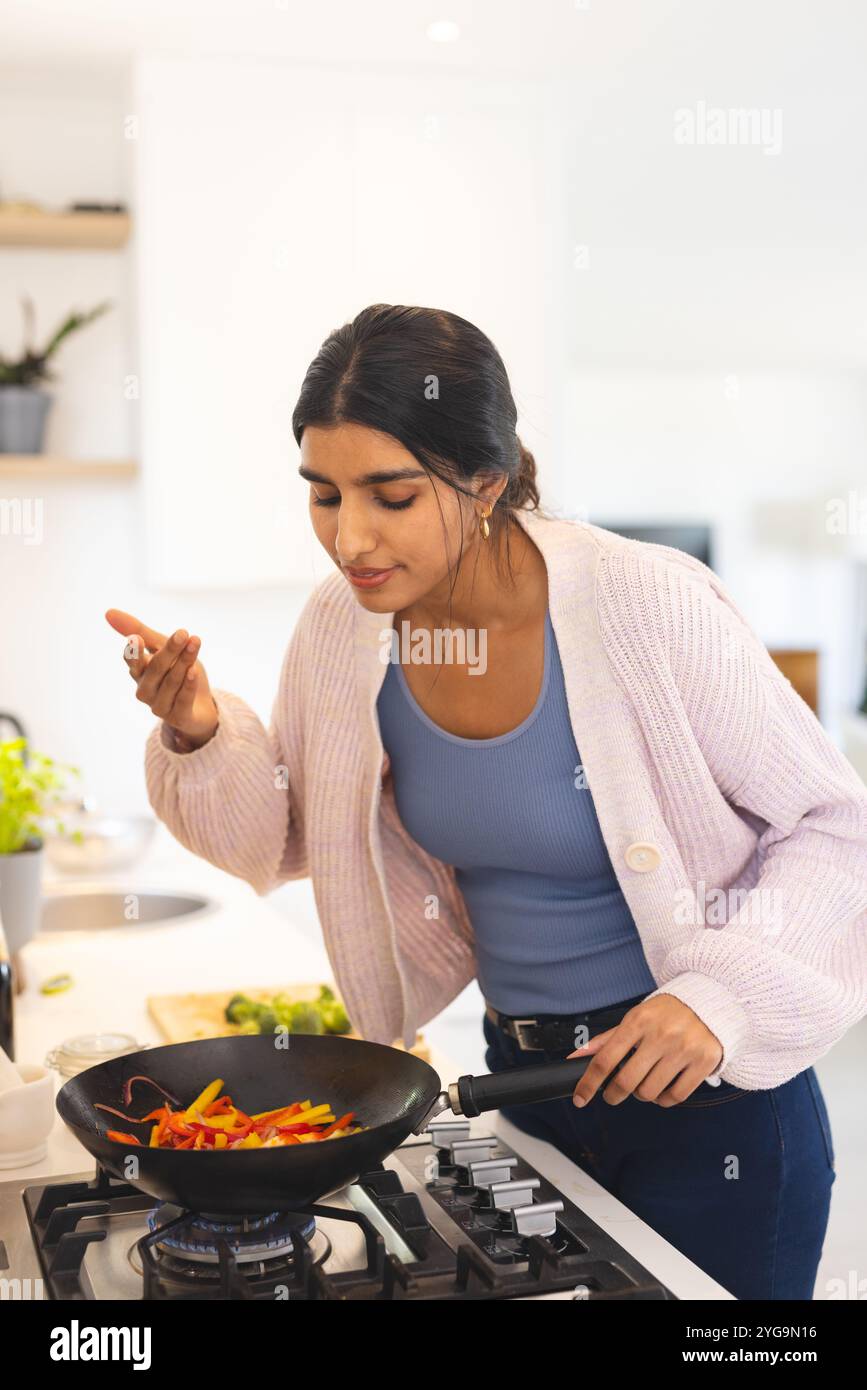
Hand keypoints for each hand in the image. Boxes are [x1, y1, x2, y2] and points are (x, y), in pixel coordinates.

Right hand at [105, 608, 218, 748]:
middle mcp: (145, 690)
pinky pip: (182, 699)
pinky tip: (194, 671)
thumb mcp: (162, 648)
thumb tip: (108, 611)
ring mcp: (160, 706)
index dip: (133, 652)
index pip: (132, 661)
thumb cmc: (177, 672)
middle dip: (170, 650)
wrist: (201, 706)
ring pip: (172, 681)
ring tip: (195, 642)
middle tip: (183, 632)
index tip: (136, 638)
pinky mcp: (178, 717)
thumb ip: (140, 632)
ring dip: (185, 661)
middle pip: (156, 669)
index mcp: (139, 673)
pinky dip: (188, 685)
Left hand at [566, 995, 723, 1107]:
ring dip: (641, 1094)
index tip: (580, 1099)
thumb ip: (606, 1040)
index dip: (588, 1084)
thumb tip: (575, 1057)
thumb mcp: (634, 1018)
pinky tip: (661, 1089)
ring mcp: (684, 1049)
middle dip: (614, 1094)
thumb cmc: (665, 1013)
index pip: (605, 1059)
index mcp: (638, 1021)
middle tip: (613, 1094)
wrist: (708, 1001)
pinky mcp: (703, 1062)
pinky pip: (675, 1096)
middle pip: (626, 1081)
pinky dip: (663, 1099)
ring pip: (650, 1092)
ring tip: (643, 1083)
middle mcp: (661, 1035)